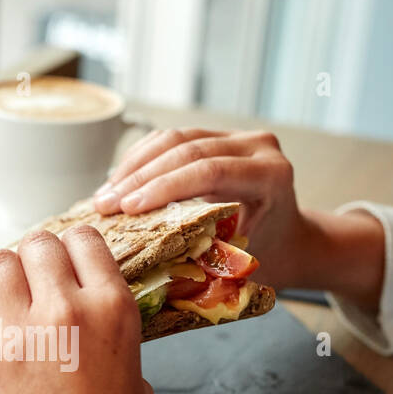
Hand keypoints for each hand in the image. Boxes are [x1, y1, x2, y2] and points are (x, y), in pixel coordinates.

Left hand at [0, 226, 206, 393]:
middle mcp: (65, 311)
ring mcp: (18, 338)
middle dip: (36, 261)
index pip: (82, 240)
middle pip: (37, 245)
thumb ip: (106, 329)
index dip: (72, 250)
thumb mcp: (135, 372)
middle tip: (35, 288)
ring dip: (2, 279)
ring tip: (8, 307)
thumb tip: (81, 306)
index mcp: (114, 309)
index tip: (66, 266)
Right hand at [93, 129, 306, 290]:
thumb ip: (205, 250)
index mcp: (272, 175)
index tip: (129, 208)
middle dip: (141, 178)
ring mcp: (238, 136)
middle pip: (189, 148)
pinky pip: (173, 138)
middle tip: (106, 204)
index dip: (165, 187)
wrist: (288, 239)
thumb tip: (150, 252)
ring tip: (105, 194)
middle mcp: (259, 147)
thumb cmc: (268, 256)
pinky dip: (142, 158)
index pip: (210, 170)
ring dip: (135, 166)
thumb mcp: (243, 259)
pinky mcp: (218, 135)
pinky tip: (118, 180)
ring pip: (176, 137)